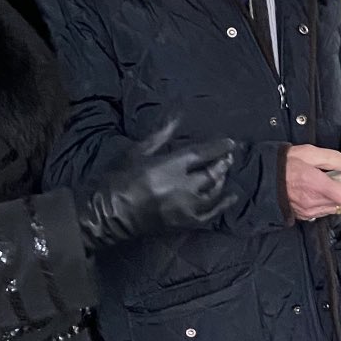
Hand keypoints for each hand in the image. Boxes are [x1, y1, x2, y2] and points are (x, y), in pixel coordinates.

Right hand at [75, 145, 236, 249]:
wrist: (109, 214)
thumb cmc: (119, 178)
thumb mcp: (138, 152)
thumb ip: (161, 136)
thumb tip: (177, 118)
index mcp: (171, 166)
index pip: (203, 154)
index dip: (218, 147)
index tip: (231, 143)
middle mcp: (184, 187)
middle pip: (212, 174)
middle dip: (223, 164)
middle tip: (229, 157)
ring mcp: (186, 207)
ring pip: (214, 194)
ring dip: (222, 182)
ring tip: (225, 173)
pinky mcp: (184, 223)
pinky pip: (210, 215)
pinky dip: (221, 206)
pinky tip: (230, 198)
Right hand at [285, 145, 340, 220]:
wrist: (260, 178)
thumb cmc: (283, 164)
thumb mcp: (309, 153)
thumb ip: (334, 159)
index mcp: (315, 184)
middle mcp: (313, 201)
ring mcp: (308, 210)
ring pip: (336, 209)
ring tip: (340, 185)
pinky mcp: (305, 215)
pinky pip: (325, 211)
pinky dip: (331, 203)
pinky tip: (327, 192)